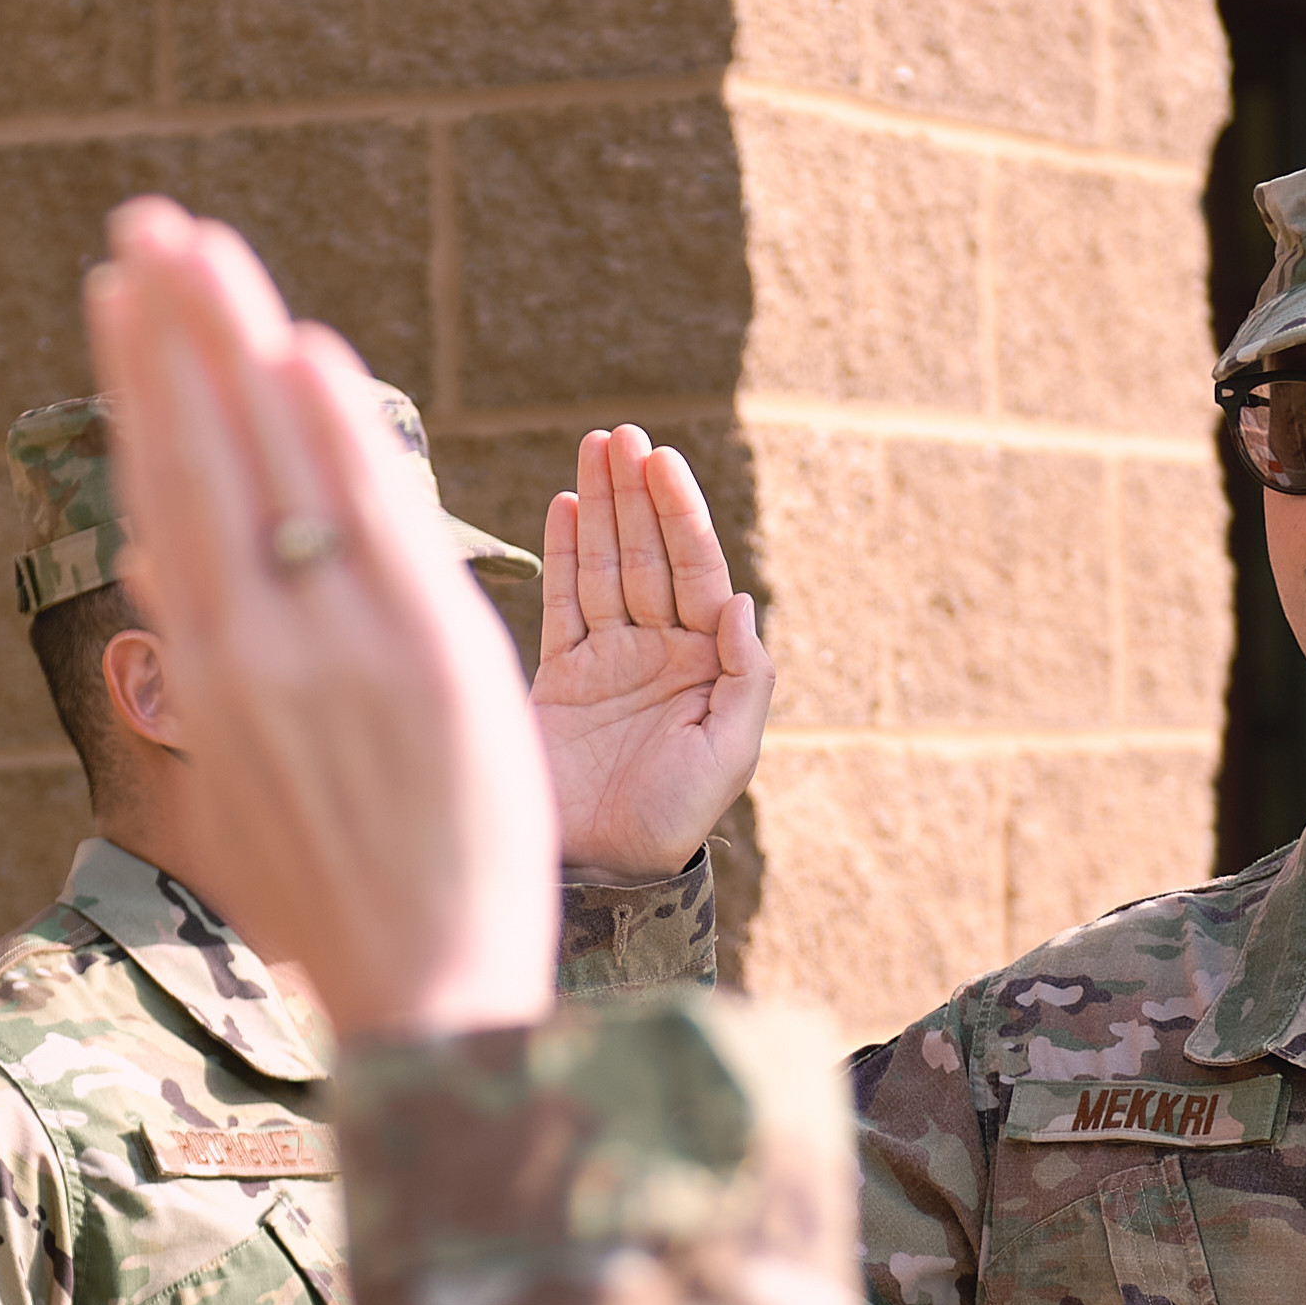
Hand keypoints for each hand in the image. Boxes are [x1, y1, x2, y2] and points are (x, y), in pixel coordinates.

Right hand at [87, 200, 557, 1039]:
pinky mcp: (426, 658)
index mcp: (212, 675)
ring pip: (274, 469)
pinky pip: (370, 525)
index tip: (122, 298)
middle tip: (145, 226)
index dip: (143, 387)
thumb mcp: (242, 781)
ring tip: (204, 246)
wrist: (422, 994)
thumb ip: (213, 667)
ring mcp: (335, 649)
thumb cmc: (337, 897)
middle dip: (172, 332)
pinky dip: (335, 440)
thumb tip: (157, 570)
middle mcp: (254, 650)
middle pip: (202, 457)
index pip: (166, 493)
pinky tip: (305, 351)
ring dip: (238, 346)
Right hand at [532, 424, 771, 875]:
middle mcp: (659, 652)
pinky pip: (563, 601)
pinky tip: (563, 505)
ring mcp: (609, 660)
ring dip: (599, 507)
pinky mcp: (562, 676)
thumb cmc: (670, 821)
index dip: (678, 514)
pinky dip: (562, 553)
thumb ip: (744, 678)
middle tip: (621, 434)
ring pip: (603, 565)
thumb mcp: (729, 754)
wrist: (598, 870)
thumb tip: (742, 602)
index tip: (659, 461)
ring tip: (593, 447)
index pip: (694, 570)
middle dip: (635, 494)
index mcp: (705, 664)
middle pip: (647, 555)